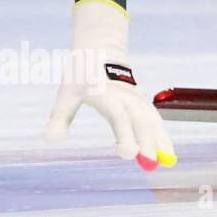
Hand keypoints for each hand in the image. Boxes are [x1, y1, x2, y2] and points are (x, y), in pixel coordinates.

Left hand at [43, 0, 175, 169]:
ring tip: (166, 162)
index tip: (126, 153)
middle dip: (147, 142)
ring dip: (160, 140)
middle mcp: (124, 96)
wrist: (99, 51)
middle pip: (139, 120)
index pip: (118, 116)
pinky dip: (162, 134)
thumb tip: (48, 140)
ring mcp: (136, 98)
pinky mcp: (142, 101)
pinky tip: (168, 153)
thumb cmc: (80, 75)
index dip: (124, 134)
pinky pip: (155, 118)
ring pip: (151, 119)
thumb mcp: (66, 94)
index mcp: (103, 94)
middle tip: (149, 165)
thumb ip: (59, 118)